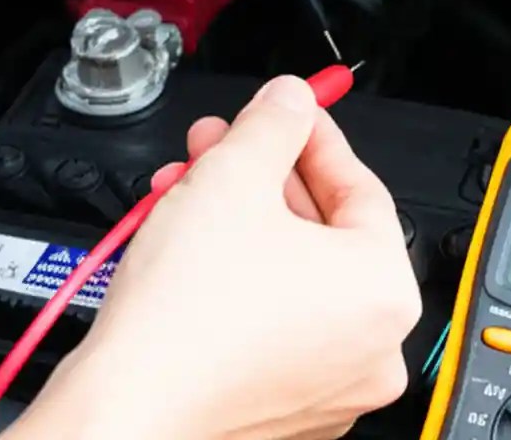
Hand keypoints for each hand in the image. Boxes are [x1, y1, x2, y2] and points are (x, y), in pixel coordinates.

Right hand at [4, 76, 421, 438]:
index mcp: (386, 291)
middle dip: (261, 177)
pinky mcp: (282, 406)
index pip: (360, 187)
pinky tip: (191, 245)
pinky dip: (237, 277)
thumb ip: (273, 124)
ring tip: (189, 189)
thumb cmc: (185, 317)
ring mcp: (329, 385)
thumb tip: (290, 102)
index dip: (312, 136)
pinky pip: (271, 320)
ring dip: (238, 220)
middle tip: (223, 145)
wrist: (125, 408)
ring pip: (289, 274)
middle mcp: (373, 347)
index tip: (288, 111)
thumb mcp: (234, 177)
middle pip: (320, 231)